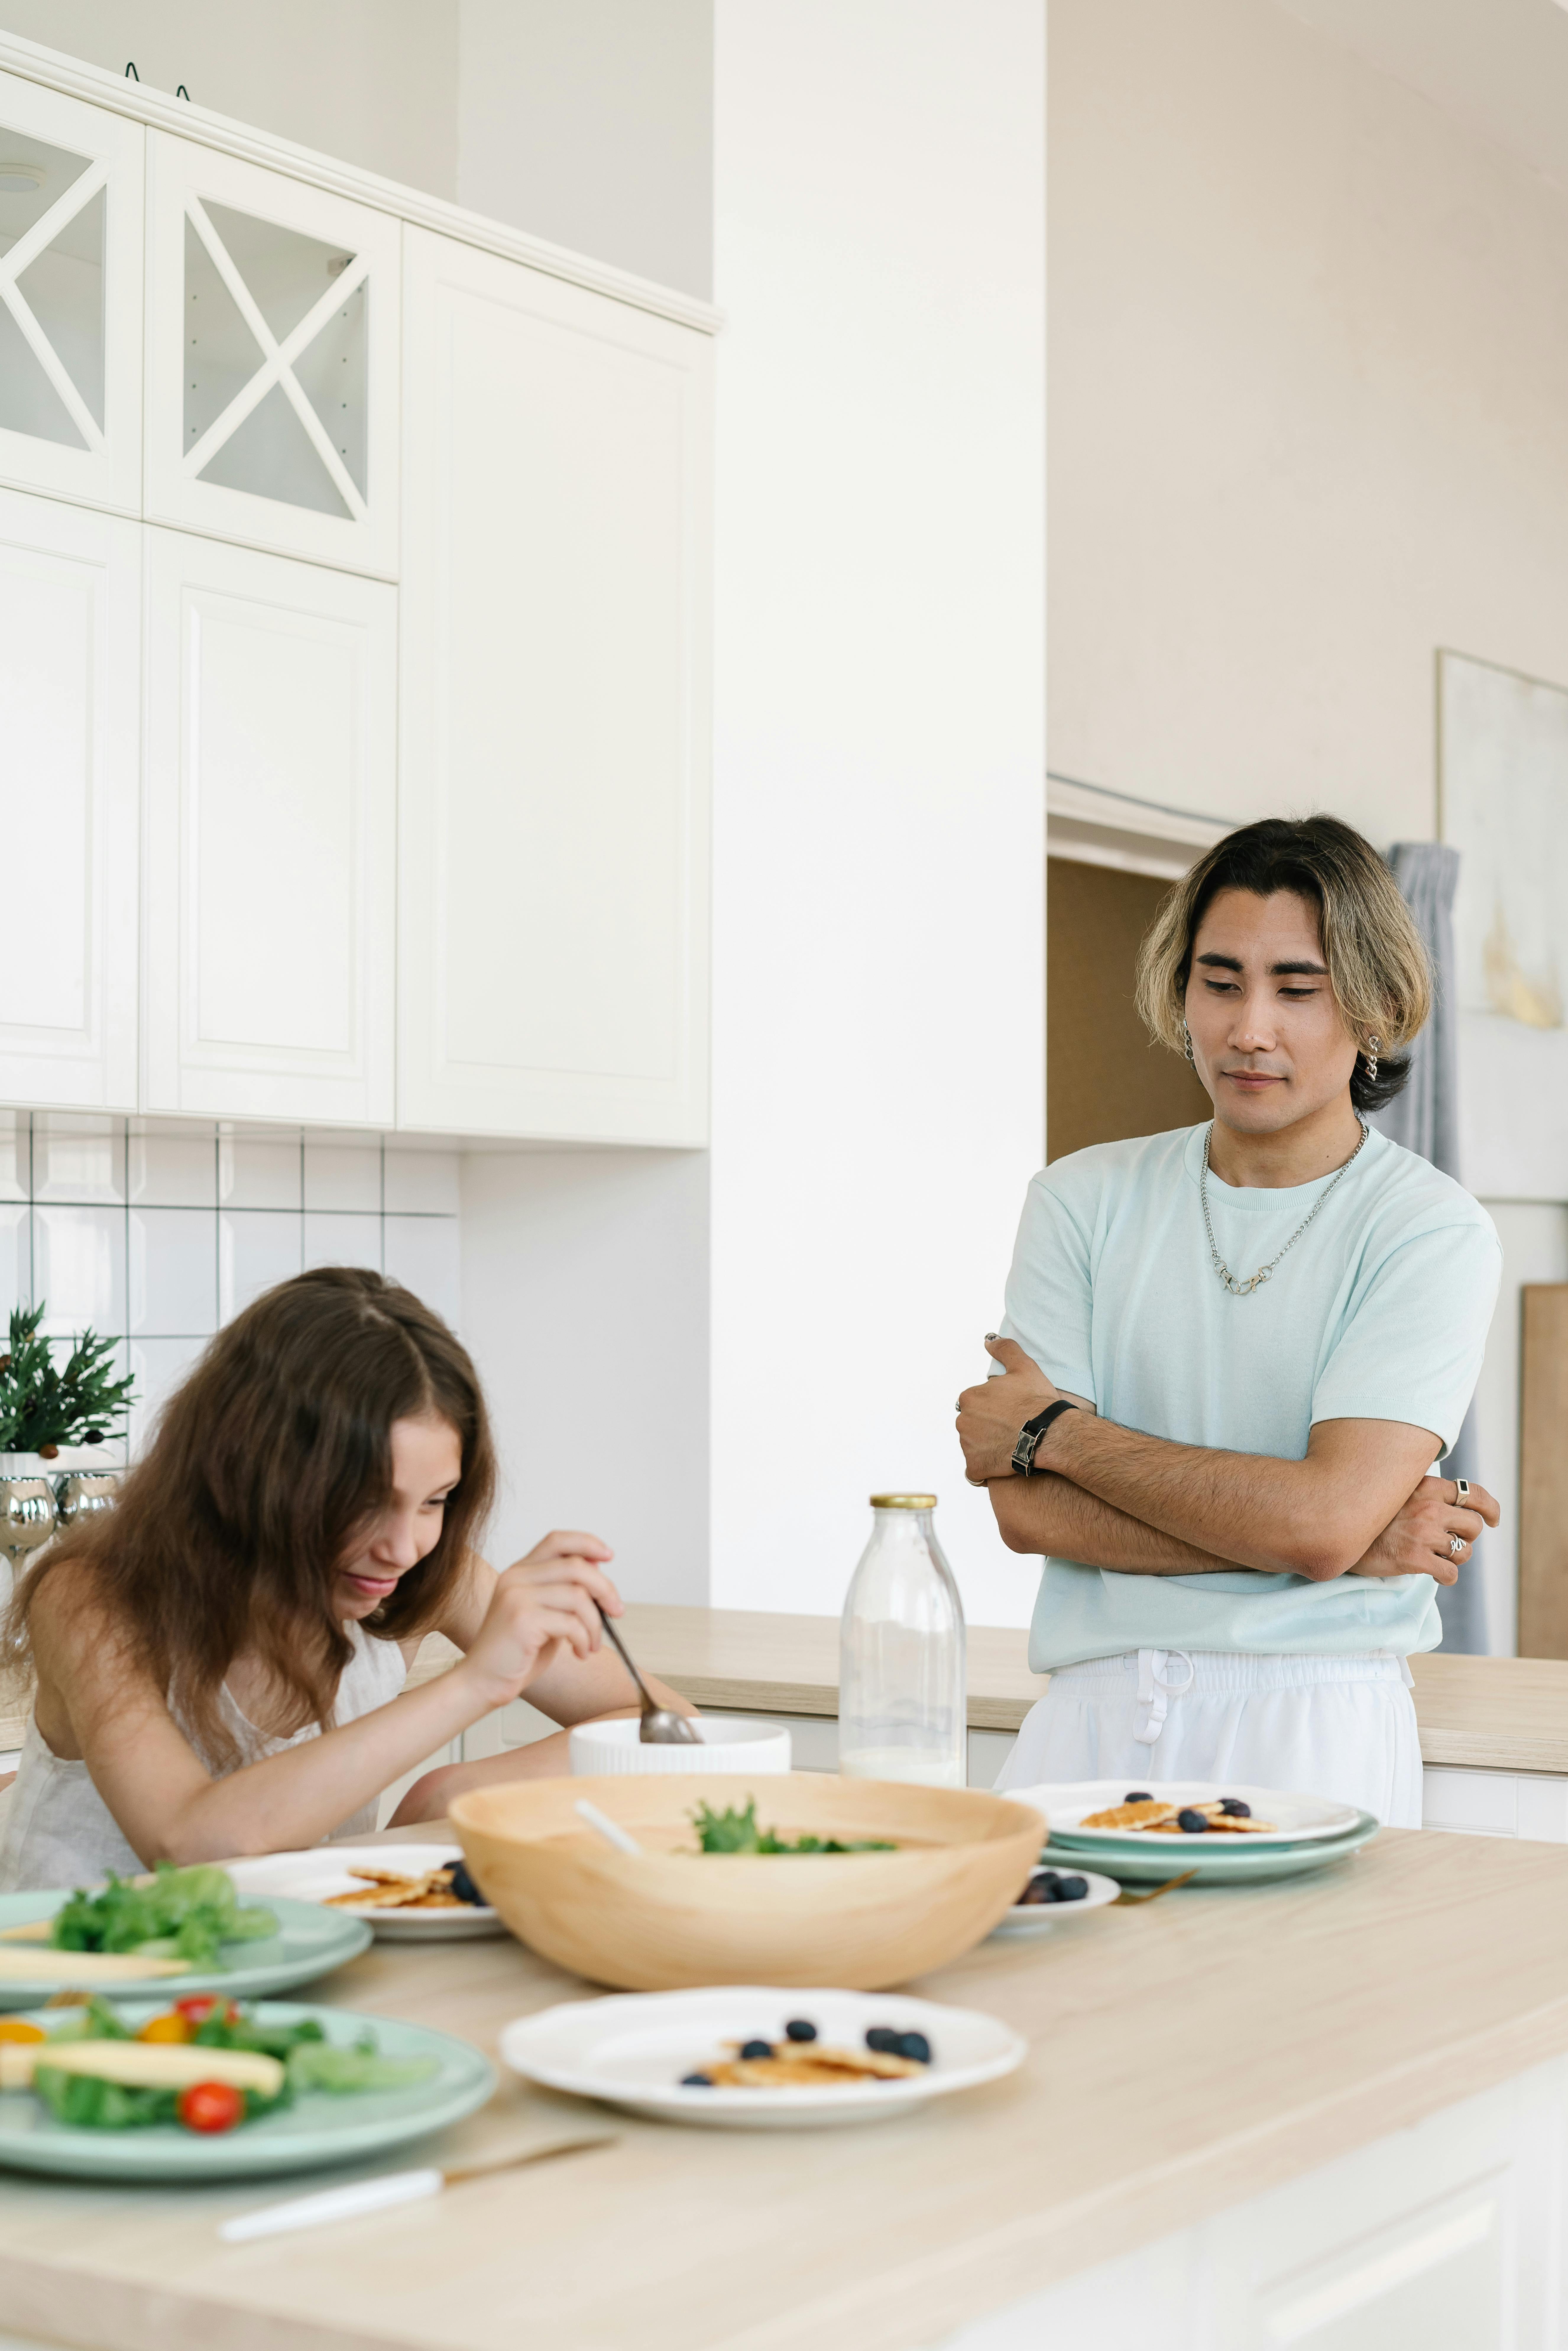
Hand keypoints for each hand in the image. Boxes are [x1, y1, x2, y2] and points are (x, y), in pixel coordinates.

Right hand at [458, 1532, 620, 1706]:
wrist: (482, 1682)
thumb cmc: (516, 1653)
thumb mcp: (544, 1615)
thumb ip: (564, 1592)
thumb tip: (598, 1568)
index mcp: (519, 1572)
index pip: (558, 1540)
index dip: (587, 1543)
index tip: (609, 1556)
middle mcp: (515, 1577)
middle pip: (576, 1566)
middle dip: (605, 1589)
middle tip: (616, 1611)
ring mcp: (517, 1596)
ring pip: (578, 1595)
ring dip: (595, 1624)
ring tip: (591, 1644)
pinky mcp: (522, 1619)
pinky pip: (571, 1623)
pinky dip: (584, 1640)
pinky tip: (579, 1653)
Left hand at [956, 1337, 1059, 1482]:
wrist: (1048, 1434)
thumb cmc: (1037, 1401)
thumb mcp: (1023, 1367)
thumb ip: (1005, 1349)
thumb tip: (988, 1341)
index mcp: (969, 1398)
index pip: (976, 1403)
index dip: (994, 1407)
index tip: (1010, 1411)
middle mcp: (962, 1421)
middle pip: (973, 1424)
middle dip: (988, 1426)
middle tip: (1012, 1428)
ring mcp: (967, 1446)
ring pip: (974, 1445)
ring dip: (988, 1446)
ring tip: (1011, 1445)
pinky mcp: (975, 1467)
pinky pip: (976, 1470)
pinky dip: (986, 1468)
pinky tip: (1003, 1463)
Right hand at [1348, 1476, 1499, 1584]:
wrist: (1337, 1531)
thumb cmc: (1370, 1517)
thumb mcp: (1398, 1493)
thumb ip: (1425, 1494)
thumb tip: (1454, 1505)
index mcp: (1426, 1487)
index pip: (1472, 1493)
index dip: (1490, 1508)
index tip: (1493, 1519)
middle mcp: (1428, 1507)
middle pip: (1474, 1526)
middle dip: (1467, 1537)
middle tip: (1450, 1542)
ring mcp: (1422, 1533)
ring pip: (1464, 1551)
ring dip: (1455, 1558)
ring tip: (1436, 1558)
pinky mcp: (1415, 1558)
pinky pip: (1451, 1573)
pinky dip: (1446, 1577)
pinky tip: (1433, 1574)